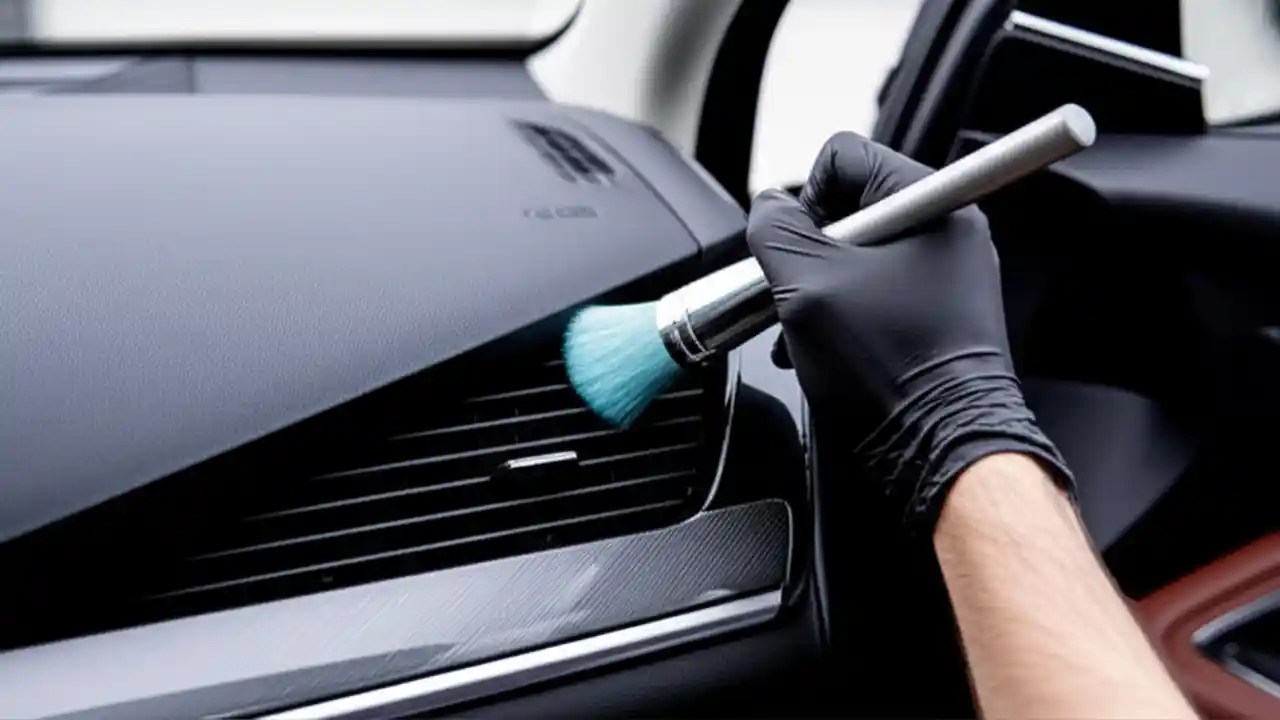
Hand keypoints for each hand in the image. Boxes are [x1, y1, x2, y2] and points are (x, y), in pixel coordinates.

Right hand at [746, 132, 1072, 531]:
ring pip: (861, 255)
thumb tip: (768, 208)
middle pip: (851, 208)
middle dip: (812, 253)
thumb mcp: (806, 284)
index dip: (807, 198)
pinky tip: (832, 349)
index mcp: (932, 204)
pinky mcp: (943, 314)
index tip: (801, 248)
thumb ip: (775, 229)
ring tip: (816, 331)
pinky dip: (848, 314)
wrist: (939, 444)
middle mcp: (949, 231)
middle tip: (807, 295)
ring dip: (823, 290)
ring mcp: (949, 274)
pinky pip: (880, 292)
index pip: (845, 156)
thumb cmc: (888, 367)